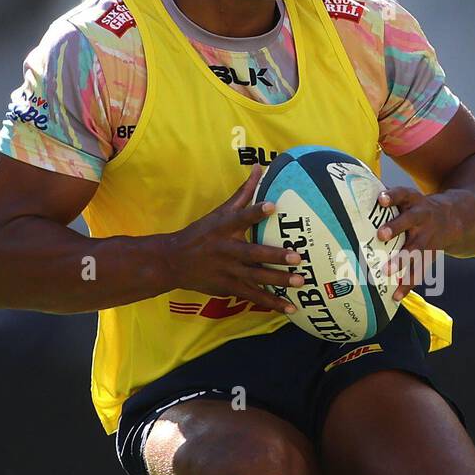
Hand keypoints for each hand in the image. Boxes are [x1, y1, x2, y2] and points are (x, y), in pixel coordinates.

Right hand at [163, 164, 302, 313]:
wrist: (173, 262)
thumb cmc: (202, 233)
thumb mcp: (219, 212)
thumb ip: (243, 193)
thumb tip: (260, 166)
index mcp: (224, 228)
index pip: (241, 216)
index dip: (256, 211)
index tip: (273, 205)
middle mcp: (226, 250)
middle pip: (253, 253)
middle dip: (275, 256)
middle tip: (297, 257)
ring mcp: (227, 271)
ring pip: (256, 277)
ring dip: (279, 281)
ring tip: (300, 282)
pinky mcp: (228, 287)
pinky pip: (253, 296)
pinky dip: (271, 302)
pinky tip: (290, 308)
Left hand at [375, 186, 456, 301]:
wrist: (452, 219)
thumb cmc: (416, 208)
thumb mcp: (408, 198)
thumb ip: (387, 198)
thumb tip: (351, 194)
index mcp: (414, 201)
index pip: (403, 194)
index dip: (392, 196)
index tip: (381, 199)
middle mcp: (422, 218)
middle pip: (410, 220)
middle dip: (396, 227)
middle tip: (381, 235)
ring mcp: (427, 237)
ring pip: (415, 249)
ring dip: (401, 260)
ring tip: (386, 271)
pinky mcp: (429, 256)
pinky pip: (419, 271)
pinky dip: (407, 284)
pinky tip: (395, 295)